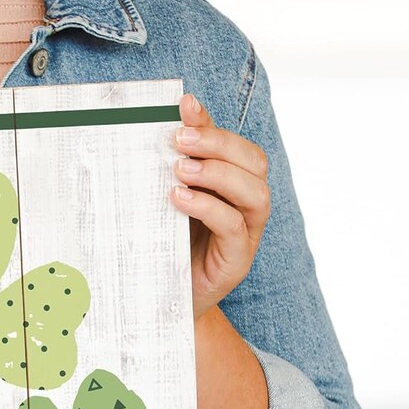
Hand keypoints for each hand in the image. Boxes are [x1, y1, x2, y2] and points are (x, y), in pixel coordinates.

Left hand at [171, 94, 270, 320]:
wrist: (164, 303)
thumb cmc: (166, 249)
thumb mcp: (166, 205)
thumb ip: (170, 173)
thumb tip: (154, 131)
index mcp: (233, 186)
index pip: (235, 146)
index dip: (213, 124)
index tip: (184, 105)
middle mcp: (247, 205)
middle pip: (253, 162)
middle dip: (218, 144)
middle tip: (179, 139)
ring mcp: (246, 233)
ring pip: (253, 192)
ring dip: (217, 174)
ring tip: (180, 169)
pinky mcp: (236, 260)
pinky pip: (233, 226)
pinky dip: (209, 208)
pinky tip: (180, 199)